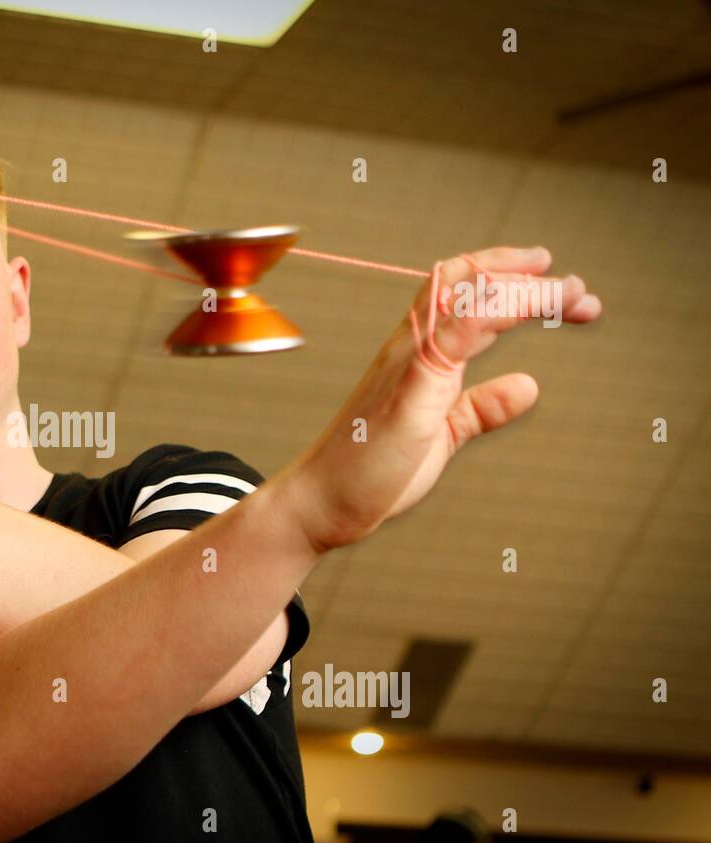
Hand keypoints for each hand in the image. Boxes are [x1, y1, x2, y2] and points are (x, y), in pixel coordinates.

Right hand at [291, 246, 601, 552]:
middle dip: (528, 277)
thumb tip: (527, 385)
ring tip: (571, 294)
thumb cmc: (371, 471)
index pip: (465, 294)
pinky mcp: (409, 388)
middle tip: (581, 291)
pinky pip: (451, 334)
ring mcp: (408, 363)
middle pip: (467, 281)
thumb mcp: (442, 435)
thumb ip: (480, 408)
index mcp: (420, 357)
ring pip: (465, 297)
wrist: (322, 503)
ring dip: (525, 290)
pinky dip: (493, 312)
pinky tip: (528, 311)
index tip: (562, 288)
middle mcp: (412, 347)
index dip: (514, 280)